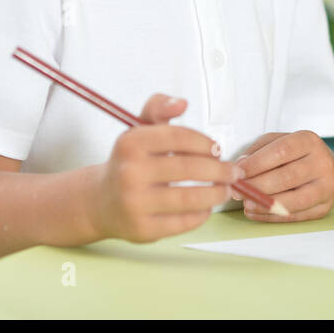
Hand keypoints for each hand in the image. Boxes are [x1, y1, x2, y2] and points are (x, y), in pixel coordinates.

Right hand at [90, 94, 242, 241]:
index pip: (180, 137)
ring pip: (190, 198)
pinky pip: (183, 222)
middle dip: (220, 171)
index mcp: (130, 143)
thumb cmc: (129, 162)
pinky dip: (202, 214)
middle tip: (233, 173)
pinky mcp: (142, 229)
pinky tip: (205, 207)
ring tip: (225, 190)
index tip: (218, 149)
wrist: (100, 202)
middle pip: (189, 169)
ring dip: (217, 194)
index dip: (205, 143)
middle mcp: (129, 173)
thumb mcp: (138, 130)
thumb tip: (182, 103)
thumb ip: (159, 108)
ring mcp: (134, 203)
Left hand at [235, 130, 333, 222]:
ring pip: (295, 200)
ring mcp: (327, 186)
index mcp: (309, 141)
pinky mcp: (325, 207)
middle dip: (258, 186)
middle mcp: (323, 162)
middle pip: (287, 177)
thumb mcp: (278, 142)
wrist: (324, 167)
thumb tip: (240, 168)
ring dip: (266, 204)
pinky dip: (272, 216)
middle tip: (237, 191)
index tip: (237, 173)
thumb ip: (258, 151)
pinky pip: (296, 216)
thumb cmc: (295, 154)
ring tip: (246, 203)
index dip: (257, 163)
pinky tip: (256, 211)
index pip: (281, 151)